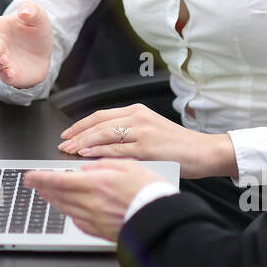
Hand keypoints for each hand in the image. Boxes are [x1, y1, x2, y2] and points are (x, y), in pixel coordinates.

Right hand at [0, 1, 52, 88]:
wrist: (45, 50)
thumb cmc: (34, 29)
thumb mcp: (37, 16)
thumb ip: (31, 10)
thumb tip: (24, 11)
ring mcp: (2, 60)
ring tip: (6, 60)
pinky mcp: (10, 74)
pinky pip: (5, 76)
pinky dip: (7, 75)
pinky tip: (11, 72)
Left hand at [23, 160, 165, 241]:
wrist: (159, 219)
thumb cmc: (149, 191)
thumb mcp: (128, 165)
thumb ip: (103, 163)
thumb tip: (86, 166)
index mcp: (96, 184)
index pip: (59, 180)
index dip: (41, 178)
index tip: (30, 175)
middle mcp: (91, 203)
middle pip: (58, 195)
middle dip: (42, 188)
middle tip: (32, 182)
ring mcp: (93, 219)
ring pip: (64, 208)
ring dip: (51, 199)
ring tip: (45, 193)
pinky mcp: (98, 230)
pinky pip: (76, 221)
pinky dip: (67, 212)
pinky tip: (66, 208)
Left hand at [58, 104, 234, 178]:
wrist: (203, 151)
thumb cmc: (177, 146)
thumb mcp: (149, 132)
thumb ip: (126, 134)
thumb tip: (98, 143)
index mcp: (137, 111)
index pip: (100, 115)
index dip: (80, 124)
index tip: (67, 133)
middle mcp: (138, 117)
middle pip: (98, 123)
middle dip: (77, 134)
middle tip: (63, 144)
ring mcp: (143, 131)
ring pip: (105, 134)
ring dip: (84, 143)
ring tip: (70, 150)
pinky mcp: (147, 147)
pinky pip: (117, 149)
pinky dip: (99, 152)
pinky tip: (87, 155)